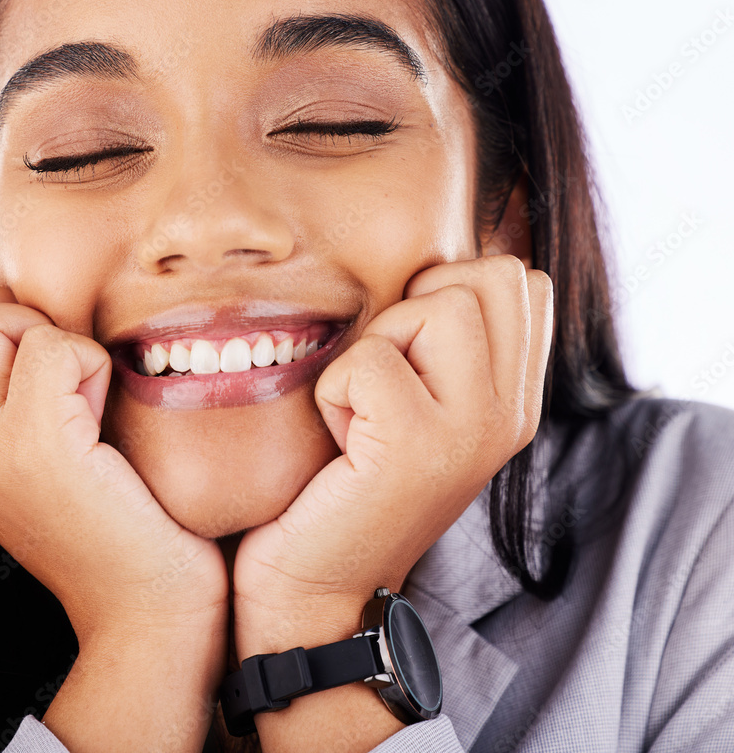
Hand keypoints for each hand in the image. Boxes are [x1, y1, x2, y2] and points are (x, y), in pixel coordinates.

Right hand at [0, 278, 227, 752]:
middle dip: (8, 308)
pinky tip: (105, 416)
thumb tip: (24, 303)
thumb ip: (8, 383)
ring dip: (46, 333)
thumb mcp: (40, 443)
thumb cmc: (113, 512)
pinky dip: (91, 362)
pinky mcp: (34, 447)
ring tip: (80, 396)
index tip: (39, 357)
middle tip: (59, 371)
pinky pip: (50, 347)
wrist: (143, 606)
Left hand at [232, 252, 552, 651]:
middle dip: (417, 306)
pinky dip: (336, 389)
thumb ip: (447, 340)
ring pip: (438, 303)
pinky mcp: (419, 446)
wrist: (319, 580)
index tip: (410, 352)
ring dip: (378, 345)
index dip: (450, 289)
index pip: (519, 279)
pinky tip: (343, 441)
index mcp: (516, 397)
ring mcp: (474, 431)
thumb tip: (435, 260)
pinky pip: (371, 359)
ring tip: (365, 409)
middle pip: (488, 276)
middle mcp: (513, 413)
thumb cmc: (351, 474)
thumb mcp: (417, 399)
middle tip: (386, 377)